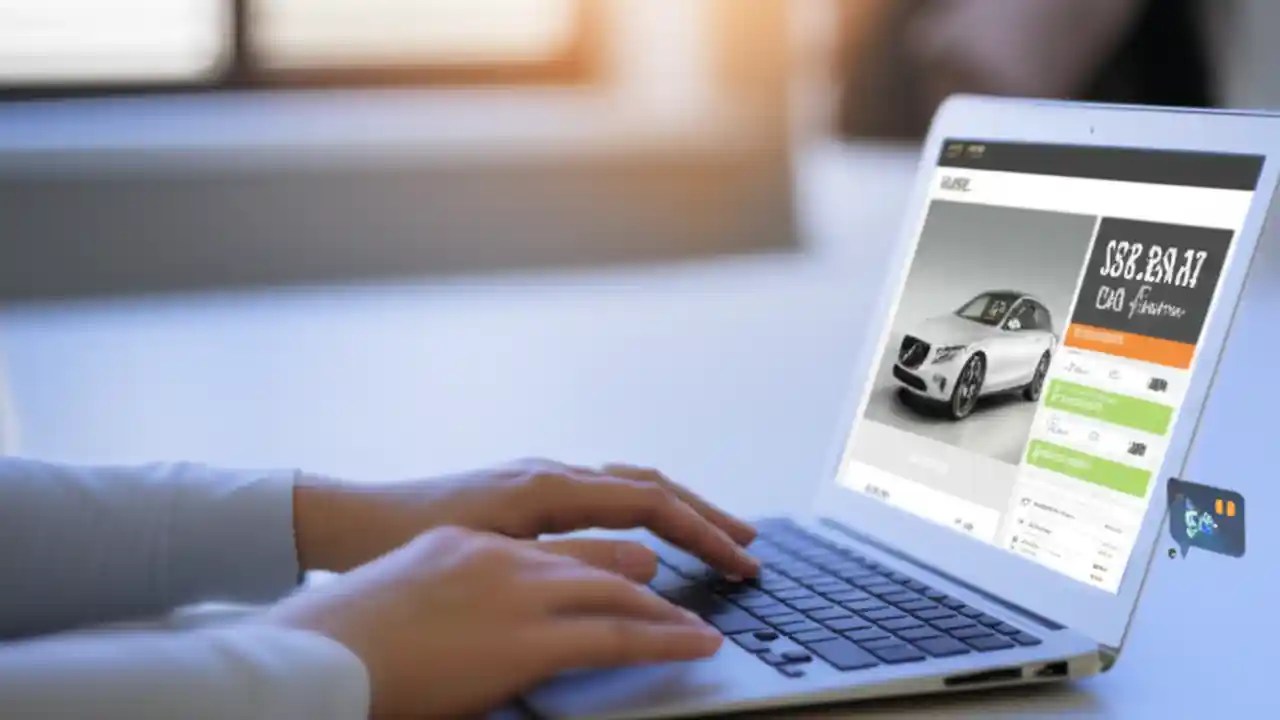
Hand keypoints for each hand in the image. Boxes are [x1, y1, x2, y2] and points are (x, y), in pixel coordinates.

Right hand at [265, 526, 722, 718]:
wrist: (314, 654)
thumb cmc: (350, 632)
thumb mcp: (417, 589)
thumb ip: (468, 586)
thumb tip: (487, 612)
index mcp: (480, 538)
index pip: (570, 529)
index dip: (616, 541)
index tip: (648, 555)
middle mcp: (508, 549)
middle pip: (608, 543)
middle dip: (671, 548)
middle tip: (719, 552)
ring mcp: (520, 588)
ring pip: (621, 587)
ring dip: (673, 601)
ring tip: (713, 612)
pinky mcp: (528, 637)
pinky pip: (616, 635)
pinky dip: (665, 638)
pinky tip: (698, 643)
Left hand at [294, 459, 757, 577]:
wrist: (350, 521)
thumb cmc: (412, 543)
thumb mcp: (496, 561)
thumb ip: (572, 562)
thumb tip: (645, 565)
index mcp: (550, 487)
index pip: (652, 502)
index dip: (704, 532)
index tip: (740, 562)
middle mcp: (550, 472)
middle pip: (650, 484)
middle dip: (705, 514)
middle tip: (750, 546)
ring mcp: (536, 476)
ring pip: (626, 483)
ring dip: (676, 508)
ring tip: (712, 533)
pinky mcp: (522, 490)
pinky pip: (600, 490)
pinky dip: (640, 507)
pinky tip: (642, 528)